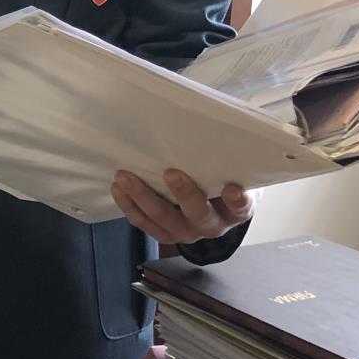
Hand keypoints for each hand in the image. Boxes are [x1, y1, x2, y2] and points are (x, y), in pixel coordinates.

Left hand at [111, 168, 256, 246]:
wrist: (211, 206)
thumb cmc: (221, 179)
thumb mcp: (231, 170)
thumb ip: (225, 158)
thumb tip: (215, 124)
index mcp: (236, 211)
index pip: (241, 208)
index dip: (237, 201)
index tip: (232, 188)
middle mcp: (213, 225)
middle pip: (199, 215)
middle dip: (184, 194)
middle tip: (171, 173)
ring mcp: (187, 232)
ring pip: (165, 220)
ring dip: (144, 198)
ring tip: (126, 177)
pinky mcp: (165, 234)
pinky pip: (145, 223)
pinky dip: (130, 205)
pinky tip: (118, 188)